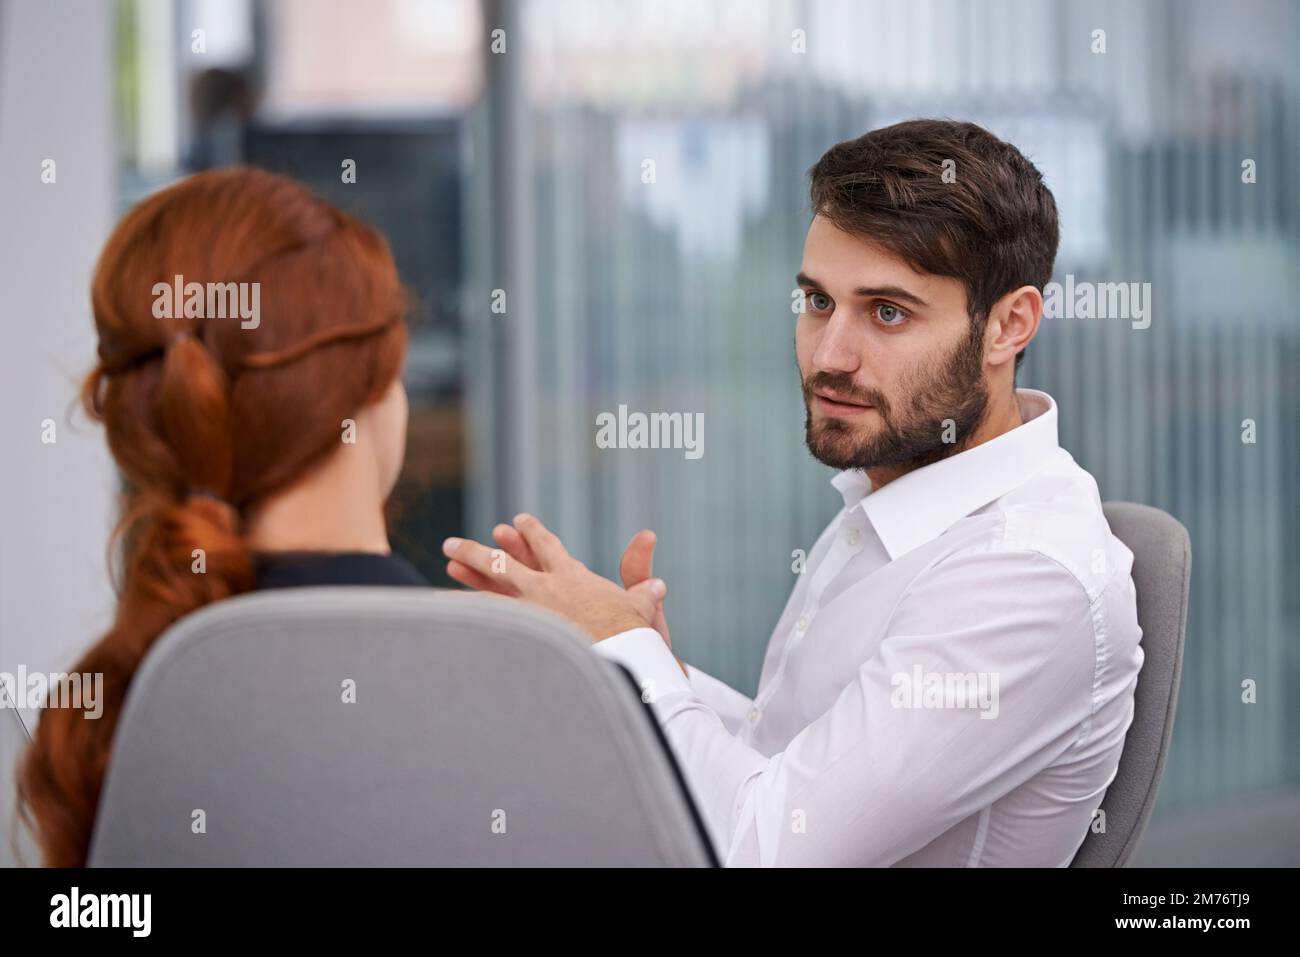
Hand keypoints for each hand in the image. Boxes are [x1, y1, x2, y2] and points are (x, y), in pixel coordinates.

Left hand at [443, 514, 665, 641]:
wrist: (625, 659)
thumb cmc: (637, 638)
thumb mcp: (644, 607)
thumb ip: (642, 583)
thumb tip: (655, 563)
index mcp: (573, 578)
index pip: (547, 548)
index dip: (532, 534)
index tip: (516, 522)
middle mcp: (546, 587)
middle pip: (504, 561)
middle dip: (478, 551)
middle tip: (452, 544)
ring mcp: (530, 609)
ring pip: (487, 585)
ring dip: (465, 572)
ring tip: (444, 562)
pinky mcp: (521, 631)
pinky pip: (484, 618)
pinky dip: (462, 611)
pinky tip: (441, 606)